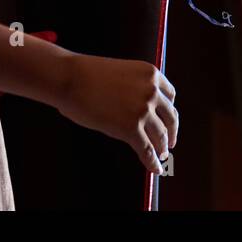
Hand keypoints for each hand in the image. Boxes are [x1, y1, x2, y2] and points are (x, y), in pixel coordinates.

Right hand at [55, 54, 178, 172]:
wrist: (71, 78)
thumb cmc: (87, 75)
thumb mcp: (122, 73)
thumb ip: (135, 88)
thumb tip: (138, 109)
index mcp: (150, 74)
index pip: (170, 96)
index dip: (169, 112)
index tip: (168, 120)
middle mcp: (151, 91)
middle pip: (170, 117)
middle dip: (171, 133)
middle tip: (169, 143)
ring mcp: (143, 111)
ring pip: (160, 135)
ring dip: (161, 148)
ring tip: (159, 156)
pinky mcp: (132, 129)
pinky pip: (147, 150)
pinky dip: (153, 162)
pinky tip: (154, 168)